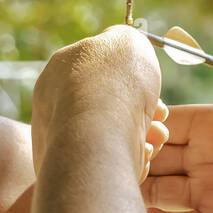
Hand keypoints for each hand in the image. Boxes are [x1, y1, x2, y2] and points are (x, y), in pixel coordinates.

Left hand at [31, 26, 167, 177]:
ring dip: (140, 136)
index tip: (153, 87)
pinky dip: (126, 158)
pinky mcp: (68, 172)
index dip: (132, 78)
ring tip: (156, 138)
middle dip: (140, 111)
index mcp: (59, 70)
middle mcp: (51, 105)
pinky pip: (106, 162)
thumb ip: (125, 40)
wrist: (97, 140)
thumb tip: (124, 45)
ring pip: (110, 136)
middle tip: (160, 117)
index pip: (99, 72)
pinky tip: (139, 156)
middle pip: (107, 106)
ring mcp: (56, 141)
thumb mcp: (127, 41)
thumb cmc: (115, 84)